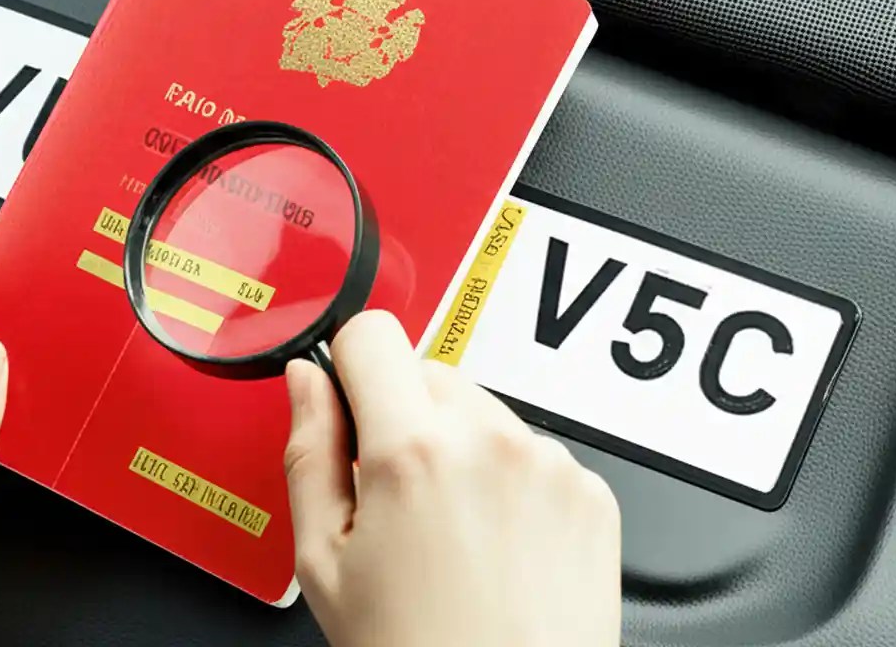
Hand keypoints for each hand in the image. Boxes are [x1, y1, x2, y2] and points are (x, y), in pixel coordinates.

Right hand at [283, 311, 620, 646]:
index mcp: (413, 452)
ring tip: (449, 530)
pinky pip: (531, 450)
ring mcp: (549, 464)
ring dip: (457, 446)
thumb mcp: (324, 561)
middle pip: (426, 371)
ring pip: (481, 410)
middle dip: (401, 416)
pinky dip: (508, 480)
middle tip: (395, 495)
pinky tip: (494, 542)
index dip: (348, 368)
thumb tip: (306, 382)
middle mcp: (490, 442)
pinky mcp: (590, 491)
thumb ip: (308, 452)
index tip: (349, 405)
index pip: (372, 334)